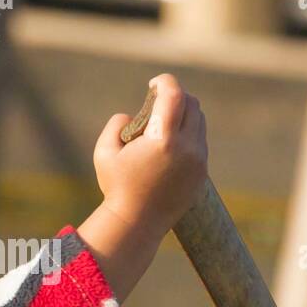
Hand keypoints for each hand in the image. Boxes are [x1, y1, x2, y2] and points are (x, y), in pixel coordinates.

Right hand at [91, 74, 207, 234]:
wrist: (137, 224)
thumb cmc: (117, 187)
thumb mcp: (104, 152)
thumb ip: (116, 124)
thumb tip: (130, 115)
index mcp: (164, 140)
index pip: (174, 94)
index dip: (164, 82)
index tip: (153, 84)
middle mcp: (187, 148)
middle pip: (191, 104)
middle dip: (175, 96)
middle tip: (158, 100)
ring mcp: (198, 161)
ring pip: (199, 122)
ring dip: (184, 114)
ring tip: (164, 123)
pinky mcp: (202, 173)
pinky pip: (200, 142)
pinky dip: (188, 134)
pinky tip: (171, 143)